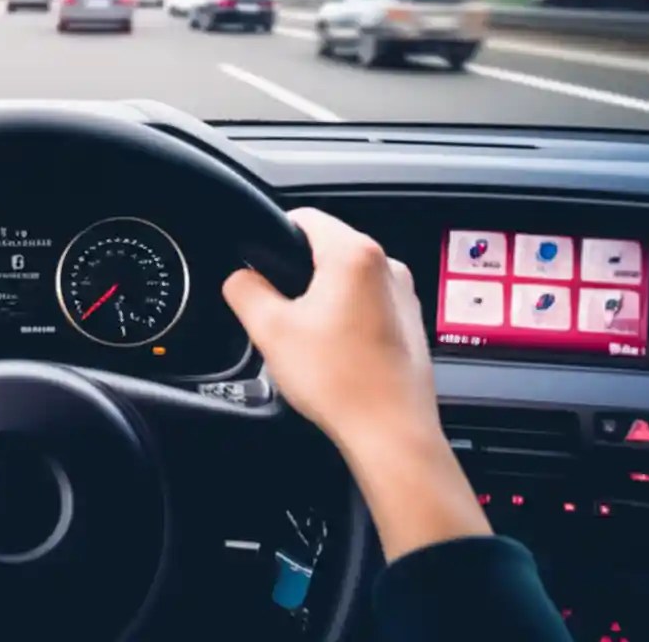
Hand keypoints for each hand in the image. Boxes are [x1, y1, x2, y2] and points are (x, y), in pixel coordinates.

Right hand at [222, 207, 435, 448]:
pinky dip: (346, 322)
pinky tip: (335, 357)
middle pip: (325, 250)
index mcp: (354, 254)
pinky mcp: (408, 323)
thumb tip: (240, 279)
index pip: (304, 217)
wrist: (389, 432)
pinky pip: (366, 307)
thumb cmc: (341, 382)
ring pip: (345, 281)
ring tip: (311, 344)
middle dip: (297, 278)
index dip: (274, 238)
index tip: (262, 270)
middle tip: (283, 320)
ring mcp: (403, 295)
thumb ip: (244, 290)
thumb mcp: (270, 329)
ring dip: (322, 303)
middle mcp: (387, 266)